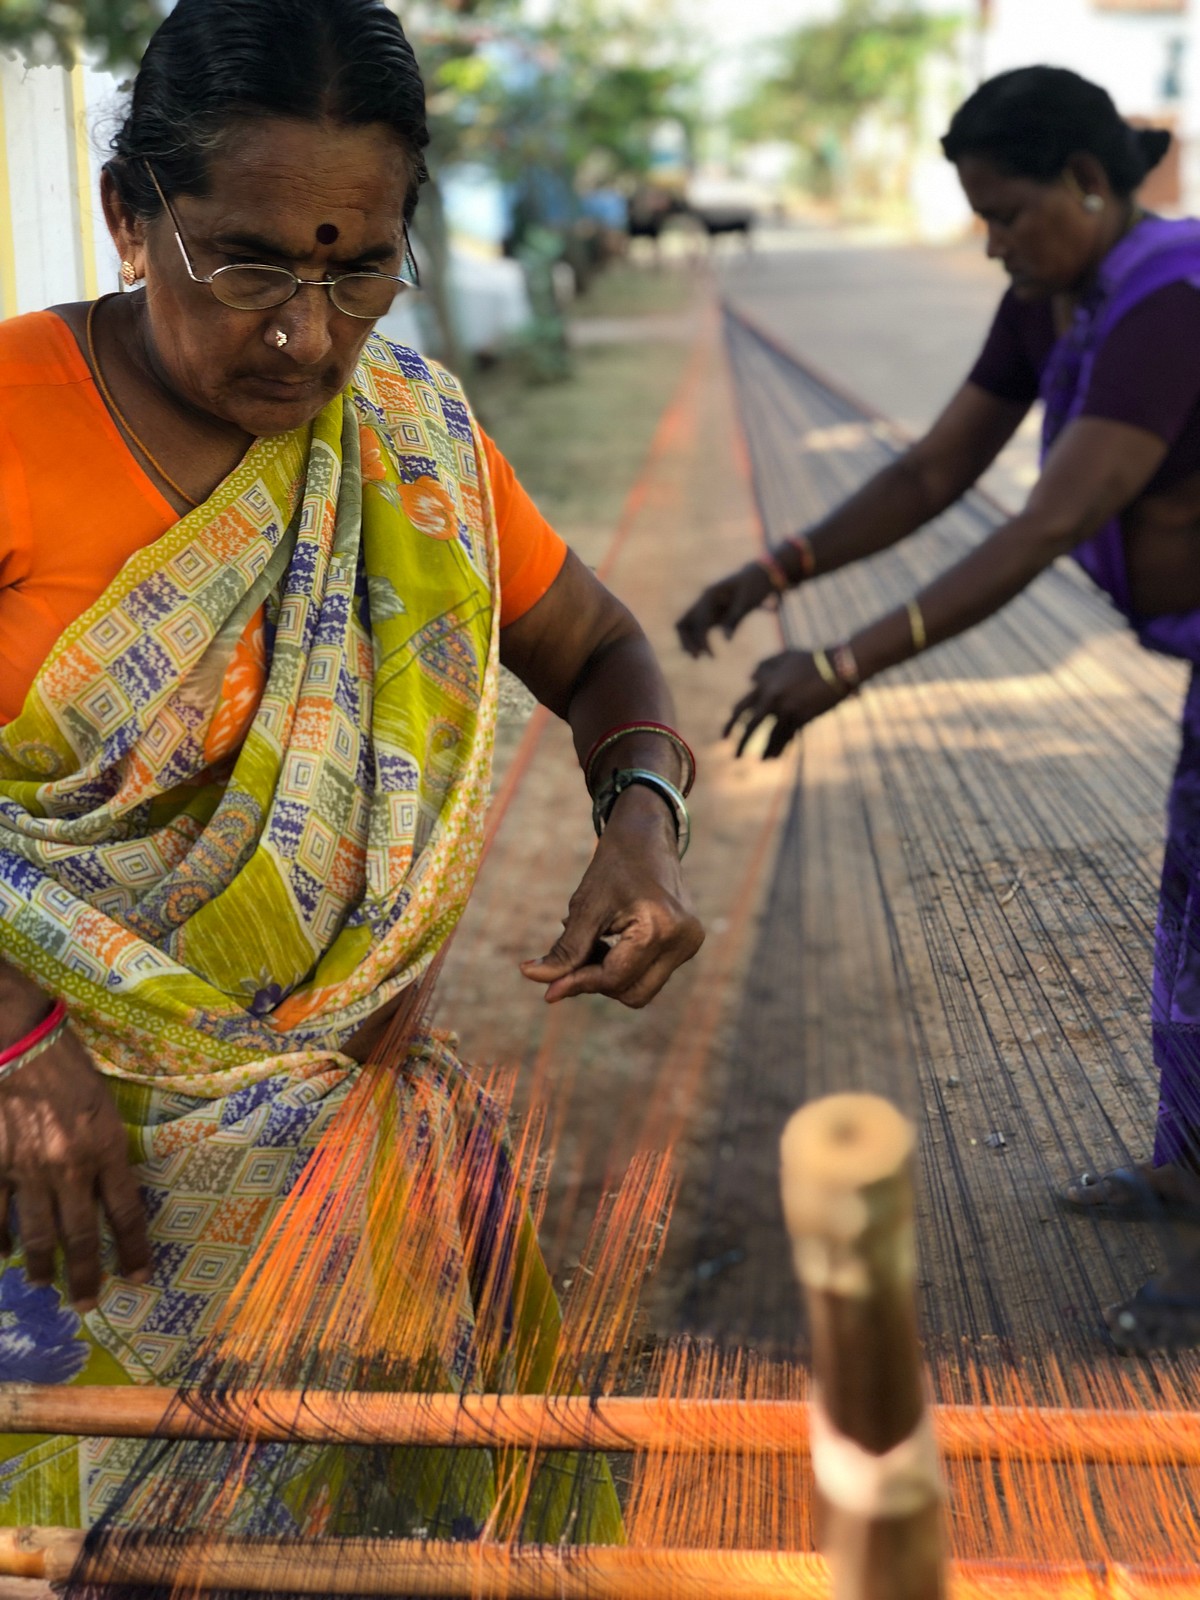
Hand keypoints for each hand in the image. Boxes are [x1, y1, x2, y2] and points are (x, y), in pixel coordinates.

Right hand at [0, 1010, 149, 1309]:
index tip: (140, 1277)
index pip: (127, 1212)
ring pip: (36, 1234)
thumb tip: (106, 1188)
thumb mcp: (102, 1105)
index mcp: (106, 1147)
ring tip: (44, 1282)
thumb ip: (105, 1148)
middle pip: (81, 1235)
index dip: (135, 1249)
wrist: (17, 1039)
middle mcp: (70, 1166)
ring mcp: (27, 1170)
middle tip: (86, 1303)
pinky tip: (2, 1253)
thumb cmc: (67, 1064)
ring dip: (41, 1264)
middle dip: (85, 1275)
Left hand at [520, 787, 703, 1007]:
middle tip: (573, 960)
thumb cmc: (613, 865)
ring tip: (593, 943)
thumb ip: (564, 950)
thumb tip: (537, 980)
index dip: (577, 983)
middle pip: (632, 994)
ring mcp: (690, 944)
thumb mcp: (585, 907)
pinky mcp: (688, 944)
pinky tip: (609, 942)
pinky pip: (650, 975)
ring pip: (641, 989)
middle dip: (597, 983)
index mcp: (658, 927)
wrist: (647, 836)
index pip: (613, 978)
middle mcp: (682, 940)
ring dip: (610, 977)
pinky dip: (624, 968)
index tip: (548, 986)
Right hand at [676, 562, 774, 657]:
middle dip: (686, 641)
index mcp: (709, 596)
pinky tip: (706, 651)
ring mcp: (707, 607)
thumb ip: (734, 619)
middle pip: (683, 623)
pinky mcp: (714, 613)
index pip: (697, 621)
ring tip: (698, 656)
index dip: (700, 639)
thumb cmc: (754, 586)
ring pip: (688, 625)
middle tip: (696, 657)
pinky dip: (699, 639)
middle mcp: (704, 601)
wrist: (761, 575)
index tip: (707, 654)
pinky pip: (699, 627)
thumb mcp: (747, 601)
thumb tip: (726, 640)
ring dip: (690, 641)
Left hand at [724, 649, 845, 757]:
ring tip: (758, 761)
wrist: (837, 668)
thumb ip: (764, 666)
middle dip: (742, 742)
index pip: (742, 707)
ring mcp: (789, 710)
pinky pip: (789, 736)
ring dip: (765, 750)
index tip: (725, 736)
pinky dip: (781, 747)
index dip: (731, 723)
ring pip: (772, 735)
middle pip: (752, 725)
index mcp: (766, 685)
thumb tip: (749, 678)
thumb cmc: (811, 659)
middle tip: (734, 756)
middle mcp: (774, 699)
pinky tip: (774, 757)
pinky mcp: (804, 718)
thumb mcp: (784, 657)